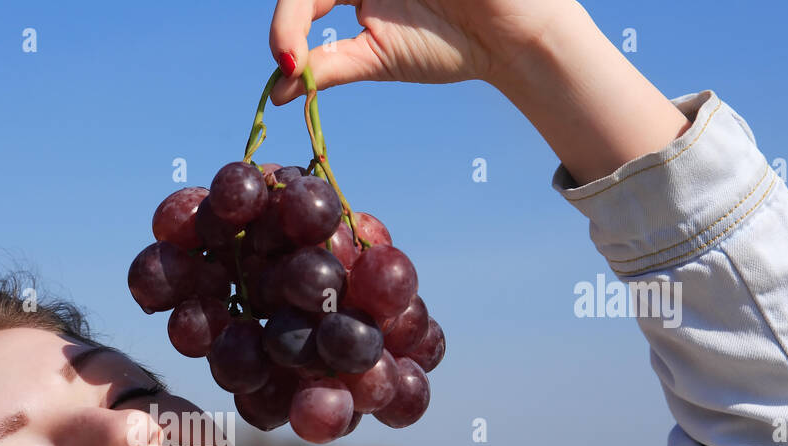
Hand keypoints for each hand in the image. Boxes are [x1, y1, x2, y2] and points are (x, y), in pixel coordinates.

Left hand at [268, 0, 581, 102]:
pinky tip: (361, 5)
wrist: (511, 39)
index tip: (285, 64)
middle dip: (292, 16)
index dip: (285, 25)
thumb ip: (327, 68)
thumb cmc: (450, 45)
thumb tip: (276, 94)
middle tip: (290, 57)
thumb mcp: (377, 58)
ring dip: (310, 5)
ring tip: (306, 47)